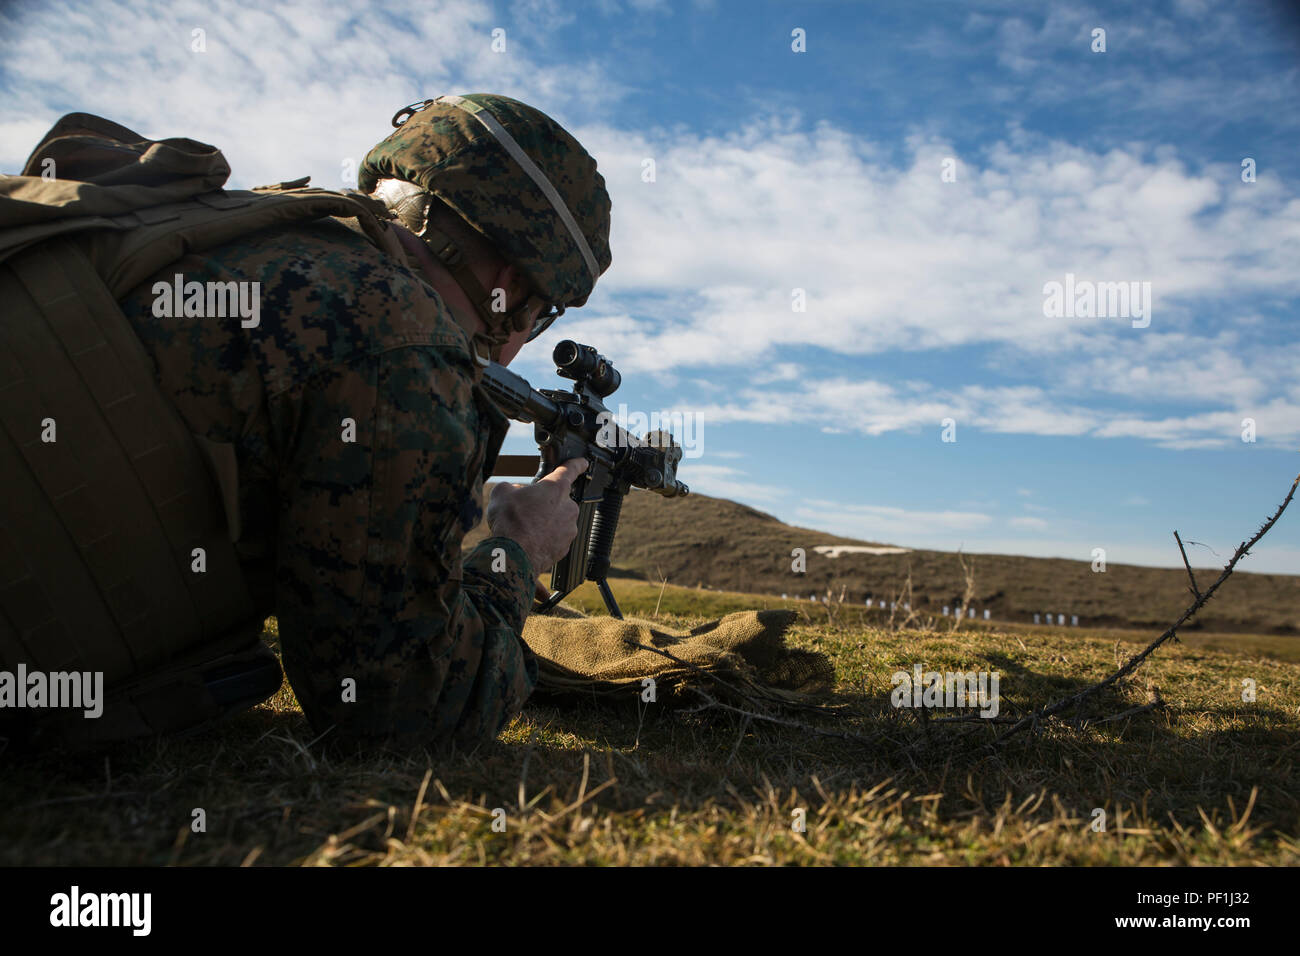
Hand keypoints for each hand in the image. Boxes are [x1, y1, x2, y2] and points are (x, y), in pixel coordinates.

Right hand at [487, 458, 588, 572]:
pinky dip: (545, 538)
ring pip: (558, 520)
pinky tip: (529, 541)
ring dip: (545, 522)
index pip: (570, 470)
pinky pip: (556, 538)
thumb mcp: (502, 493)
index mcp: (556, 488)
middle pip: (559, 500)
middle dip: (545, 503)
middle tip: (526, 510)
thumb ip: (513, 487)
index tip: (582, 463)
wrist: (513, 556)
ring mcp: (569, 529)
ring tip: (525, 529)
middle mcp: (568, 507)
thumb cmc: (510, 522)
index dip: (576, 464)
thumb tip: (516, 492)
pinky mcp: (565, 547)